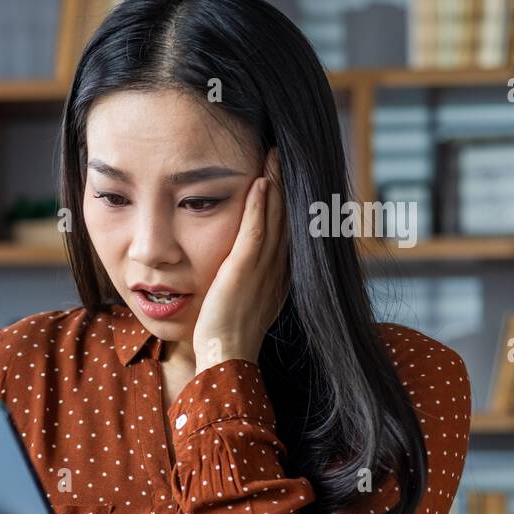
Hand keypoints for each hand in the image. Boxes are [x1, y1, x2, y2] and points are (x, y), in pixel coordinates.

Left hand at [191, 147, 289, 371]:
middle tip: (284, 154)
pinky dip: (260, 207)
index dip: (286, 202)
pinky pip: (255, 233)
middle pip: (286, 218)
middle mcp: (276, 269)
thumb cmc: (227, 336)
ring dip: (275, 185)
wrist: (227, 358)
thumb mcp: (244, 303)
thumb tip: (239, 269)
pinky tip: (260, 183)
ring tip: (275, 156)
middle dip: (286, 185)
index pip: (285, 231)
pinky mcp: (243, 273)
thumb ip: (245, 281)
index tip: (283, 176)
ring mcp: (262, 270)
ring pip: (275, 219)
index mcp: (277, 276)